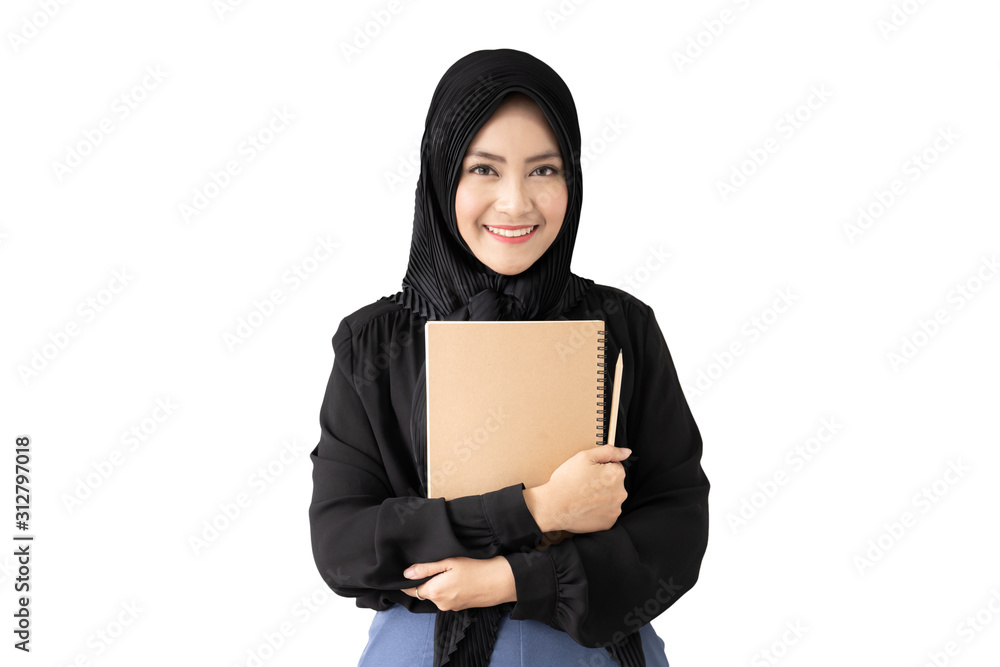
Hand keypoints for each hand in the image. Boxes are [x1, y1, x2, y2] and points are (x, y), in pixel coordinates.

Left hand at [400, 556, 515, 610]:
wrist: (497, 582)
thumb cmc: (473, 569)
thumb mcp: (448, 563)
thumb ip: (425, 569)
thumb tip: (406, 574)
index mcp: (434, 591)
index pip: (411, 590)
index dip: (408, 582)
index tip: (408, 573)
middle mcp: (440, 603)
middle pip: (424, 592)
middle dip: (426, 581)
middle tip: (437, 567)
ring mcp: (449, 607)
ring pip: (436, 595)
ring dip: (438, 586)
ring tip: (450, 573)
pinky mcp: (458, 607)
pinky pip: (446, 599)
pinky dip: (448, 590)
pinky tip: (458, 581)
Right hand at [531, 445, 629, 533]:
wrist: (554, 506)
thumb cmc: (567, 481)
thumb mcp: (585, 457)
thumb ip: (609, 451)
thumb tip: (626, 452)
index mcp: (617, 475)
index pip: (615, 467)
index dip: (600, 468)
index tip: (588, 473)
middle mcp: (620, 493)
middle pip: (614, 484)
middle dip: (602, 483)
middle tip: (584, 485)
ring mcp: (615, 510)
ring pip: (610, 499)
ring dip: (601, 497)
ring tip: (583, 497)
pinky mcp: (608, 523)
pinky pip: (606, 514)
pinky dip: (598, 511)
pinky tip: (586, 508)